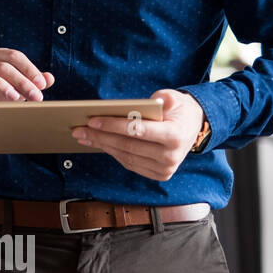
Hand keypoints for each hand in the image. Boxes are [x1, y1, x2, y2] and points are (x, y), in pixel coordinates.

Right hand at [0, 48, 53, 101]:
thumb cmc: (0, 91)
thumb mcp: (19, 85)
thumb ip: (34, 81)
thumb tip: (49, 78)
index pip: (14, 56)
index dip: (29, 69)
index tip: (42, 84)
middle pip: (3, 66)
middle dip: (22, 82)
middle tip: (36, 97)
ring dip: (2, 85)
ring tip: (16, 98)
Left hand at [70, 89, 203, 181]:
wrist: (194, 128)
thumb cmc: (179, 110)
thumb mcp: (175, 98)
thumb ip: (164, 99)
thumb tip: (150, 102)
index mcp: (174, 136)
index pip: (137, 130)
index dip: (112, 125)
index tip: (91, 120)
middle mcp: (170, 156)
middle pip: (127, 145)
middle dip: (100, 136)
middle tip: (78, 129)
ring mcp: (165, 168)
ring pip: (126, 156)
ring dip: (102, 146)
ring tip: (83, 136)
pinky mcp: (158, 174)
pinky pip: (130, 163)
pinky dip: (113, 152)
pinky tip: (98, 143)